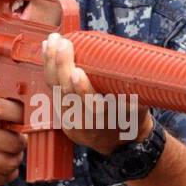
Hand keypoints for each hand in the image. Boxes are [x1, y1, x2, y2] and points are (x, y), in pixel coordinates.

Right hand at [0, 94, 25, 185]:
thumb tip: (24, 109)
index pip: (2, 108)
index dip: (21, 115)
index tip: (26, 120)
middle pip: (12, 141)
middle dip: (20, 144)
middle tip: (18, 143)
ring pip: (9, 163)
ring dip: (15, 162)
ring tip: (11, 157)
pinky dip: (6, 176)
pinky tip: (3, 170)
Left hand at [41, 33, 151, 156]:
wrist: (116, 143)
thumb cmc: (131, 119)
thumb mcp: (140, 108)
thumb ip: (136, 92)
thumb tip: (140, 67)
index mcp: (107, 122)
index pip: (91, 107)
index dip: (82, 90)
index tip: (77, 72)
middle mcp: (85, 122)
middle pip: (69, 94)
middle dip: (63, 67)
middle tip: (63, 44)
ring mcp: (70, 118)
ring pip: (57, 89)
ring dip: (51, 63)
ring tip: (50, 41)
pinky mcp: (61, 112)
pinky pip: (52, 89)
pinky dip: (48, 68)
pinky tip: (45, 50)